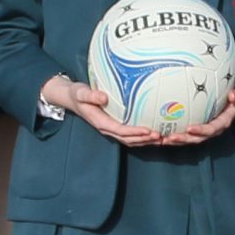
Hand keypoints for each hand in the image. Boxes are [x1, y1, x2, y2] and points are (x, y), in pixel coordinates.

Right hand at [42, 75, 157, 146]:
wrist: (73, 99)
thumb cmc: (78, 94)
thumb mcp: (81, 93)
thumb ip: (91, 95)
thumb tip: (103, 97)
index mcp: (101, 122)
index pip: (120, 130)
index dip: (135, 132)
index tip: (148, 131)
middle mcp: (107, 128)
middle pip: (128, 139)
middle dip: (144, 140)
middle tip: (160, 136)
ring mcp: (112, 128)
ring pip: (130, 140)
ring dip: (146, 141)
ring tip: (161, 139)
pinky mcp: (115, 125)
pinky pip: (130, 134)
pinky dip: (142, 136)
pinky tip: (154, 132)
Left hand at [168, 82, 234, 144]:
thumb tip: (234, 96)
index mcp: (223, 122)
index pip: (211, 129)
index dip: (201, 130)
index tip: (189, 128)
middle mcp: (214, 129)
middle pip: (198, 138)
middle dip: (183, 139)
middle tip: (169, 138)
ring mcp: (206, 129)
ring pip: (191, 138)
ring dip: (177, 141)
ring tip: (162, 140)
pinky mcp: (200, 127)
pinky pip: (188, 133)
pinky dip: (176, 134)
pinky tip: (163, 132)